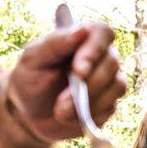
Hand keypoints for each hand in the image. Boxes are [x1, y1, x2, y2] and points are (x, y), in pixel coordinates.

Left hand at [4, 21, 126, 143]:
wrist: (30, 114)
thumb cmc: (30, 80)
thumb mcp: (33, 60)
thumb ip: (56, 43)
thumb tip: (83, 30)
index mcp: (82, 38)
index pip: (102, 33)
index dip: (95, 50)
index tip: (78, 71)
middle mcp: (100, 56)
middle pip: (111, 62)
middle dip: (88, 85)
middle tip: (61, 102)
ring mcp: (107, 80)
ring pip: (116, 86)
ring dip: (90, 101)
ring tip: (60, 113)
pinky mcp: (109, 103)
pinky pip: (110, 107)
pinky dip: (90, 113)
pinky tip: (69, 117)